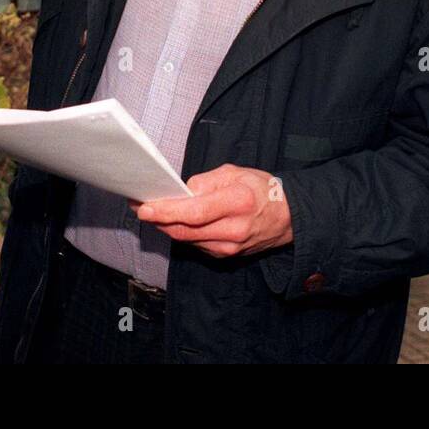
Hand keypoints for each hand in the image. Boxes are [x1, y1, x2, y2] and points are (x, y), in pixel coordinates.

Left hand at [130, 163, 292, 258]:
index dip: (166, 211)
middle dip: (159, 219)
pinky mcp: (225, 256)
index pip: (195, 212)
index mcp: (238, 202)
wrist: (288, 218)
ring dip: (167, 226)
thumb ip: (206, 181)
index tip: (145, 207)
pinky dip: (181, 232)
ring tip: (152, 211)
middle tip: (140, 206)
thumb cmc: (262, 190)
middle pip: (185, 230)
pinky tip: (174, 221)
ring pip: (186, 239)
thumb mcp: (236, 173)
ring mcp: (229, 247)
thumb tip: (181, 191)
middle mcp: (233, 229)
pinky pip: (195, 244)